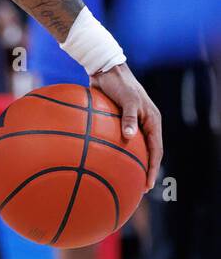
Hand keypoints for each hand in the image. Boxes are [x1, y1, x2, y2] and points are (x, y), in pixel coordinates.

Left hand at [92, 63, 162, 190]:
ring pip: (133, 147)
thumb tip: (130, 137)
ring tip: (122, 179)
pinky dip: (115, 150)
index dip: (152, 168)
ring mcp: (132, 123)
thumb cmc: (118, 83)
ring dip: (130, 162)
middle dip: (144, 171)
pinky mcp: (118, 120)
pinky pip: (118, 139)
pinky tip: (103, 161)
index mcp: (153, 121)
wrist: (105, 70)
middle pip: (147, 152)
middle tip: (137, 189)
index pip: (156, 150)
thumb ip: (129, 118)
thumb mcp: (127, 100)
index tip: (147, 185)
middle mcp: (145, 124)